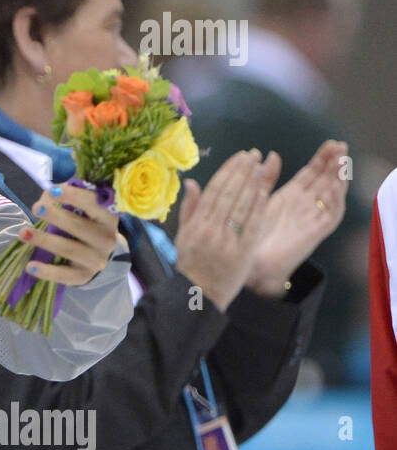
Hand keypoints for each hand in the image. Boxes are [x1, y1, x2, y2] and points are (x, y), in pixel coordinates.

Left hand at [22, 184, 121, 285]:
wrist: (100, 255)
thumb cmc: (86, 223)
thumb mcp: (82, 208)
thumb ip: (65, 198)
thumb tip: (46, 198)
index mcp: (109, 217)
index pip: (94, 204)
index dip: (74, 196)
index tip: (52, 190)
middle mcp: (107, 240)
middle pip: (80, 228)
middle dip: (57, 217)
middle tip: (36, 209)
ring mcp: (97, 260)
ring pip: (69, 250)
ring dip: (45, 240)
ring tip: (23, 233)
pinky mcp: (84, 277)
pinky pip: (64, 275)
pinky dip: (46, 271)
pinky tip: (30, 266)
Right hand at [173, 149, 276, 310]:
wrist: (199, 294)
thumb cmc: (191, 263)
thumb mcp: (183, 235)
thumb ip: (189, 208)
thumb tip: (192, 182)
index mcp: (196, 225)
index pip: (214, 191)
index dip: (228, 171)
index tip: (240, 156)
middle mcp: (210, 230)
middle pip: (229, 195)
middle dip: (242, 172)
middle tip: (254, 155)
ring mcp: (227, 241)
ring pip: (242, 207)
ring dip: (253, 184)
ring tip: (262, 167)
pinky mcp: (242, 252)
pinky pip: (252, 226)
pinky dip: (259, 207)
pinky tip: (266, 192)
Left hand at [245, 139, 349, 296]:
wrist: (250, 260)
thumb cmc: (251, 231)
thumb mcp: (259, 198)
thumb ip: (266, 177)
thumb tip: (271, 153)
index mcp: (292, 195)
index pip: (313, 172)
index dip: (323, 158)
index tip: (331, 143)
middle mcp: (305, 204)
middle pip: (326, 180)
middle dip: (335, 163)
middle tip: (341, 146)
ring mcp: (311, 217)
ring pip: (333, 195)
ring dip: (339, 179)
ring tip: (342, 163)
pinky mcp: (314, 232)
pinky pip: (330, 216)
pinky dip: (333, 202)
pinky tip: (331, 189)